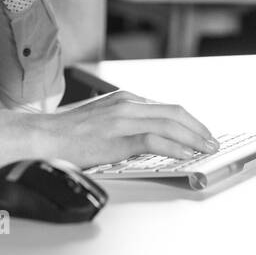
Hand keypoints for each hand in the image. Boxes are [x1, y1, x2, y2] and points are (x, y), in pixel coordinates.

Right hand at [40, 92, 218, 168]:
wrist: (43, 136)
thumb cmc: (70, 133)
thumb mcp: (103, 119)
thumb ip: (126, 122)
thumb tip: (151, 136)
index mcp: (125, 99)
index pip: (167, 107)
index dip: (190, 121)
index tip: (202, 133)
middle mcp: (127, 104)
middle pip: (174, 112)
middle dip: (198, 128)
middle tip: (211, 141)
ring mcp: (122, 120)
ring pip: (169, 123)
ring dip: (193, 138)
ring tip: (205, 149)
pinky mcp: (116, 138)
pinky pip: (153, 139)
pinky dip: (174, 146)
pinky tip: (185, 154)